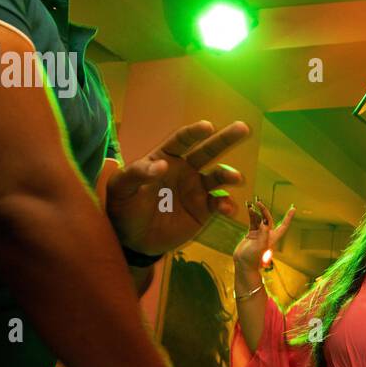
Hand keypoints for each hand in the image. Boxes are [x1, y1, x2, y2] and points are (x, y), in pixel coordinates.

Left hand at [107, 120, 250, 255]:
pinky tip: (226, 209)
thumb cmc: (124, 207)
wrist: (133, 240)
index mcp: (165, 158)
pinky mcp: (203, 210)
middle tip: (244, 128)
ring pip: (217, 177)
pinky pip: (219, 204)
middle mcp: (185, 170)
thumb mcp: (121, 188)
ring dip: (228, 175)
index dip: (195, 132)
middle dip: (226, 139)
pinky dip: (226, 205)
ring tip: (236, 178)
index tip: (208, 126)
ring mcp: (196, 190)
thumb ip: (137, 173)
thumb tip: (162, 165)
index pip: (182, 140)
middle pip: (208, 151)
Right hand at [234, 197, 295, 269]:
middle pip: (269, 219)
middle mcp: (268, 235)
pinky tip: (249, 209)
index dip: (289, 217)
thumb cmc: (253, 259)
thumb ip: (263, 234)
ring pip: (259, 219)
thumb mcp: (260, 246)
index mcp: (273, 238)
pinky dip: (251, 216)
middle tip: (258, 203)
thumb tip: (265, 222)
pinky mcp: (252, 234)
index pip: (284, 226)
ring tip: (251, 205)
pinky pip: (252, 222)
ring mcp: (260, 234)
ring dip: (256, 212)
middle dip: (264, 210)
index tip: (293, 208)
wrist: (243, 264)